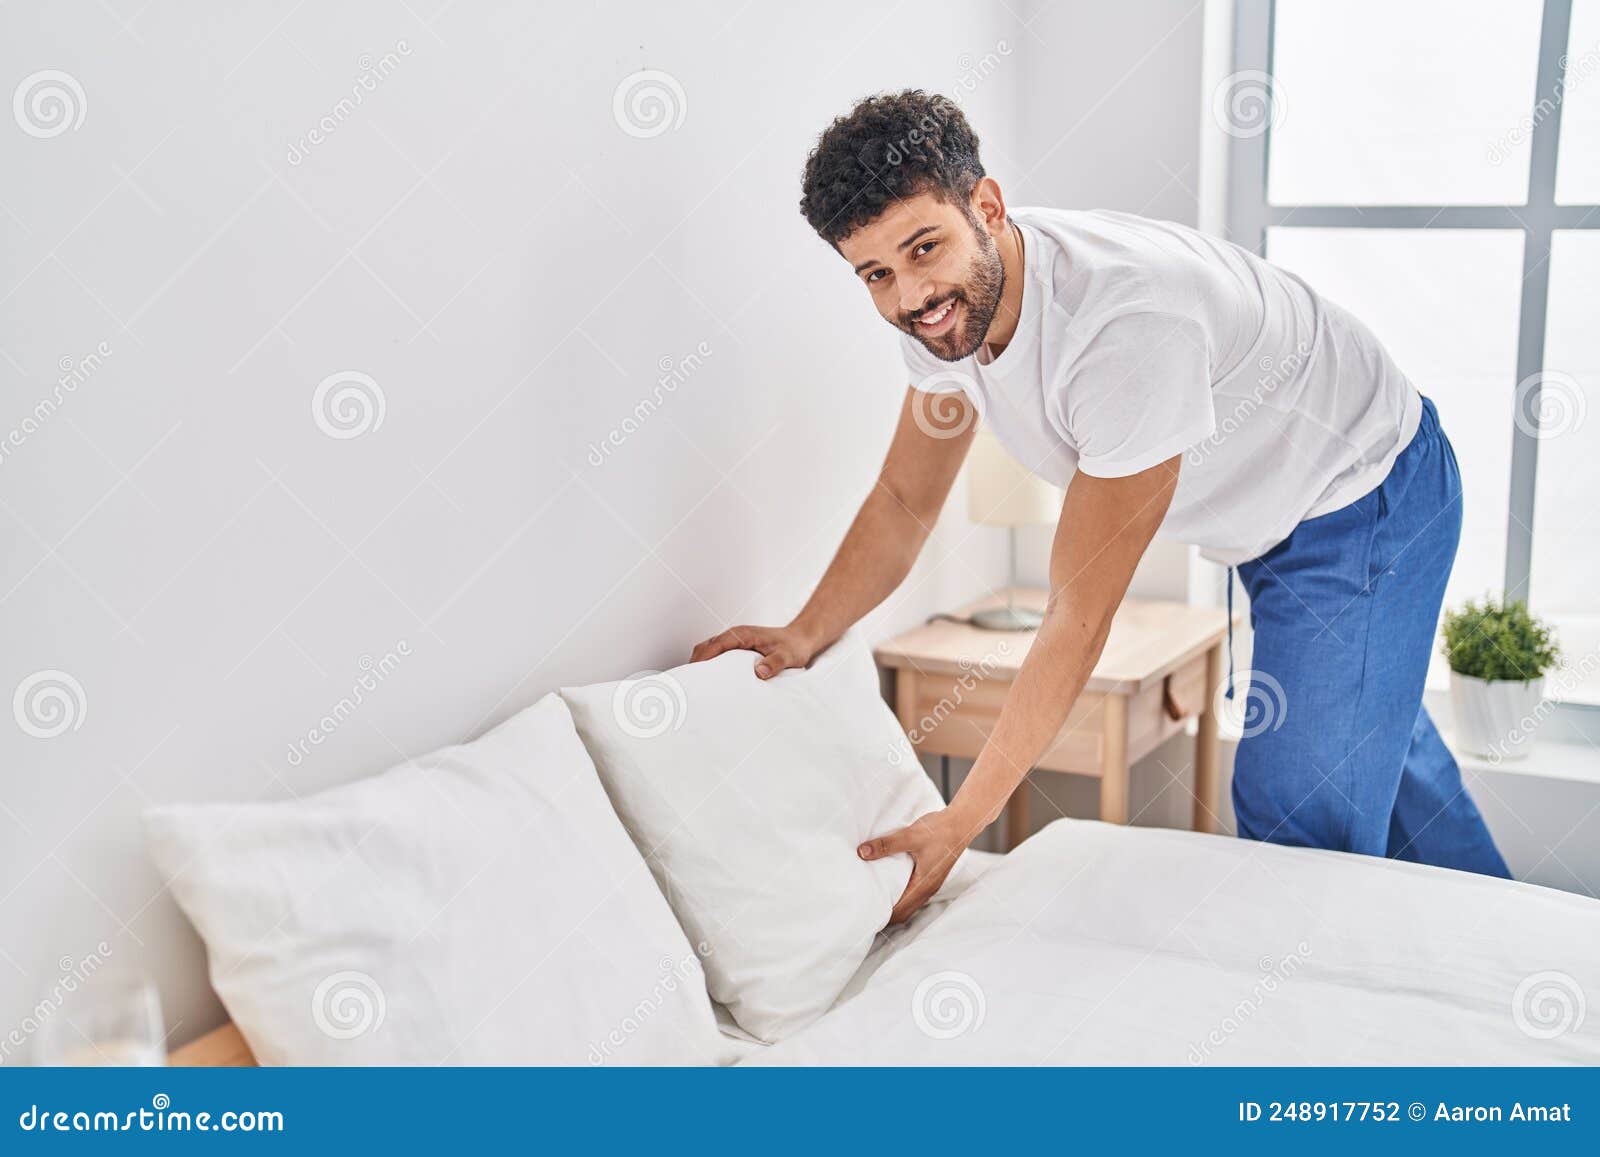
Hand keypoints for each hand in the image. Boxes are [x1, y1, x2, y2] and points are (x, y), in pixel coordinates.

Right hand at [689, 623, 821, 678]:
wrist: (801, 639)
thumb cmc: (793, 646)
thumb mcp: (788, 656)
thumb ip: (775, 663)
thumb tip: (759, 672)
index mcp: (743, 635)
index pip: (716, 645)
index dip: (702, 659)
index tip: (692, 673)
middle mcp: (736, 636)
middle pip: (706, 647)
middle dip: (695, 664)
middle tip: (687, 684)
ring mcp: (735, 642)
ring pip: (709, 651)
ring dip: (700, 665)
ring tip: (694, 686)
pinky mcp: (737, 649)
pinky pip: (716, 655)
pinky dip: (708, 666)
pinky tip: (708, 681)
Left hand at [858, 807, 974, 924]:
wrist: (961, 823)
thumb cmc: (939, 831)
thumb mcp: (909, 836)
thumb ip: (886, 845)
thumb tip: (862, 852)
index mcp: (923, 886)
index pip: (900, 912)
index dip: (882, 915)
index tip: (865, 912)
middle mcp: (928, 889)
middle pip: (904, 912)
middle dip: (886, 913)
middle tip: (866, 906)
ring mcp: (931, 883)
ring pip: (910, 903)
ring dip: (894, 903)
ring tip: (875, 896)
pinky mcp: (931, 875)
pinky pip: (914, 892)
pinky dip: (901, 893)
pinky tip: (891, 882)